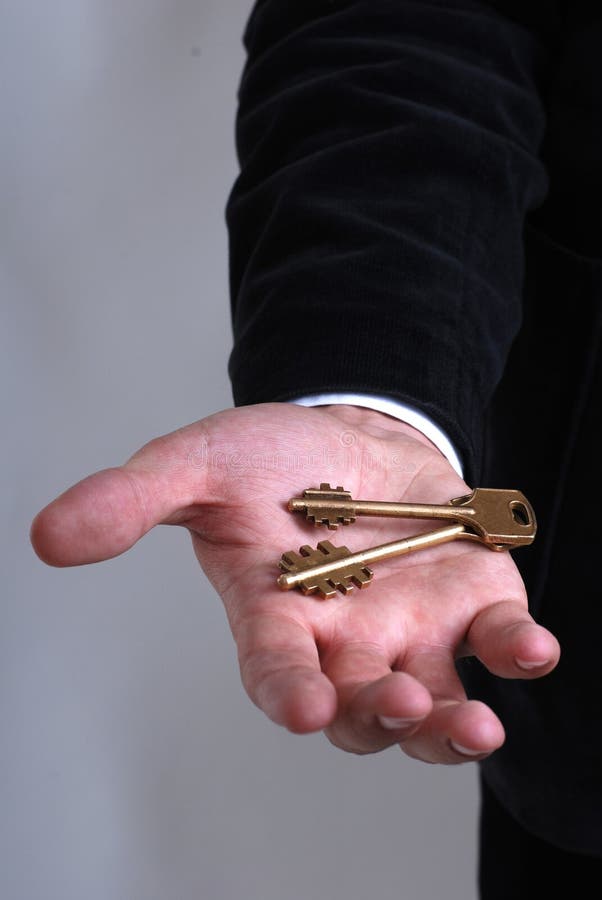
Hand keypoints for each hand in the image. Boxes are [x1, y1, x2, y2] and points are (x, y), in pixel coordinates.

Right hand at [31, 402, 559, 762]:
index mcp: (278, 620)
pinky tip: (529, 652)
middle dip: (379, 719)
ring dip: (452, 724)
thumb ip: (133, 499)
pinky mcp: (471, 605)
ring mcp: (413, 632)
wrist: (352, 435)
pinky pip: (496, 645)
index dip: (290, 695)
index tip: (306, 707)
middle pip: (363, 713)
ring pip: (433, 705)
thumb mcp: (201, 464)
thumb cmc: (272, 458)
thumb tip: (47, 536)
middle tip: (392, 705)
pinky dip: (516, 654)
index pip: (277, 674)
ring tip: (472, 725)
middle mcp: (346, 643)